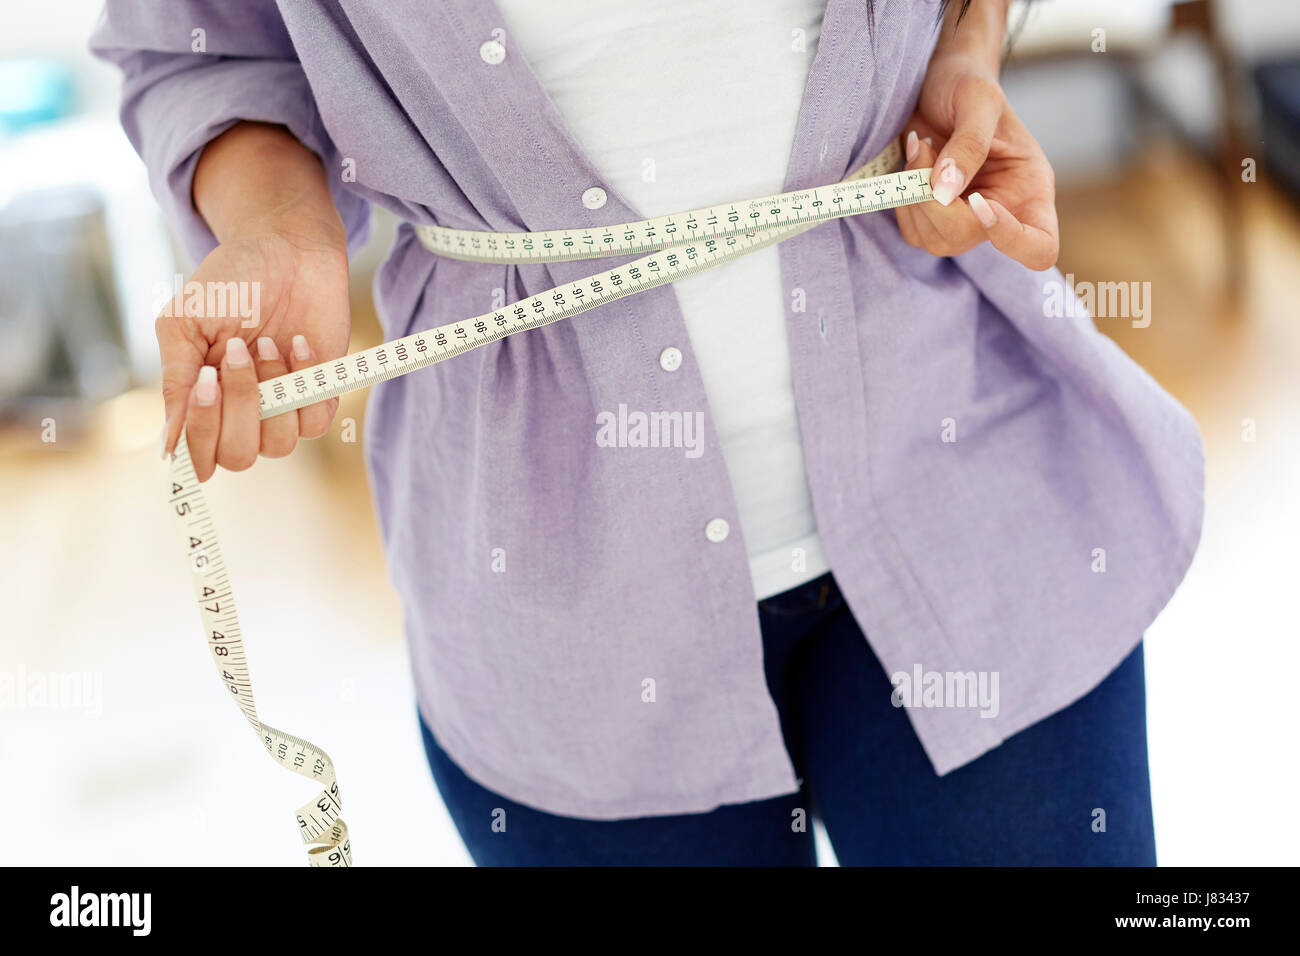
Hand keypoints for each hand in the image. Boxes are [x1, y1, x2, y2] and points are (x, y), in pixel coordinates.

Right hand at [158, 212, 349, 481]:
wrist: (287, 247)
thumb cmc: (231, 281)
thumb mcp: (185, 322)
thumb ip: (174, 380)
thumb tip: (167, 445)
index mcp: (201, 399)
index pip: (199, 454)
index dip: (200, 433)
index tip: (205, 382)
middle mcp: (241, 412)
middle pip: (238, 457)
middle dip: (238, 407)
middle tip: (238, 350)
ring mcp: (281, 407)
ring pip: (278, 445)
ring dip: (271, 389)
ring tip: (268, 342)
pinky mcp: (318, 395)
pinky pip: (315, 421)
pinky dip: (306, 382)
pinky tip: (297, 343)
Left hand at [895, 50, 1059, 269]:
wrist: (939, 81)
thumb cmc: (968, 84)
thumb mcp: (978, 101)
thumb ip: (969, 144)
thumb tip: (945, 192)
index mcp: (1030, 189)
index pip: (1039, 248)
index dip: (1010, 239)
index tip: (981, 201)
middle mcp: (1001, 212)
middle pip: (967, 238)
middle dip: (936, 202)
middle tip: (925, 151)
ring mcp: (964, 219)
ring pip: (934, 239)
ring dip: (914, 195)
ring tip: (920, 148)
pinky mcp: (931, 219)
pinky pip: (912, 230)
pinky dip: (903, 200)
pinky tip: (912, 165)